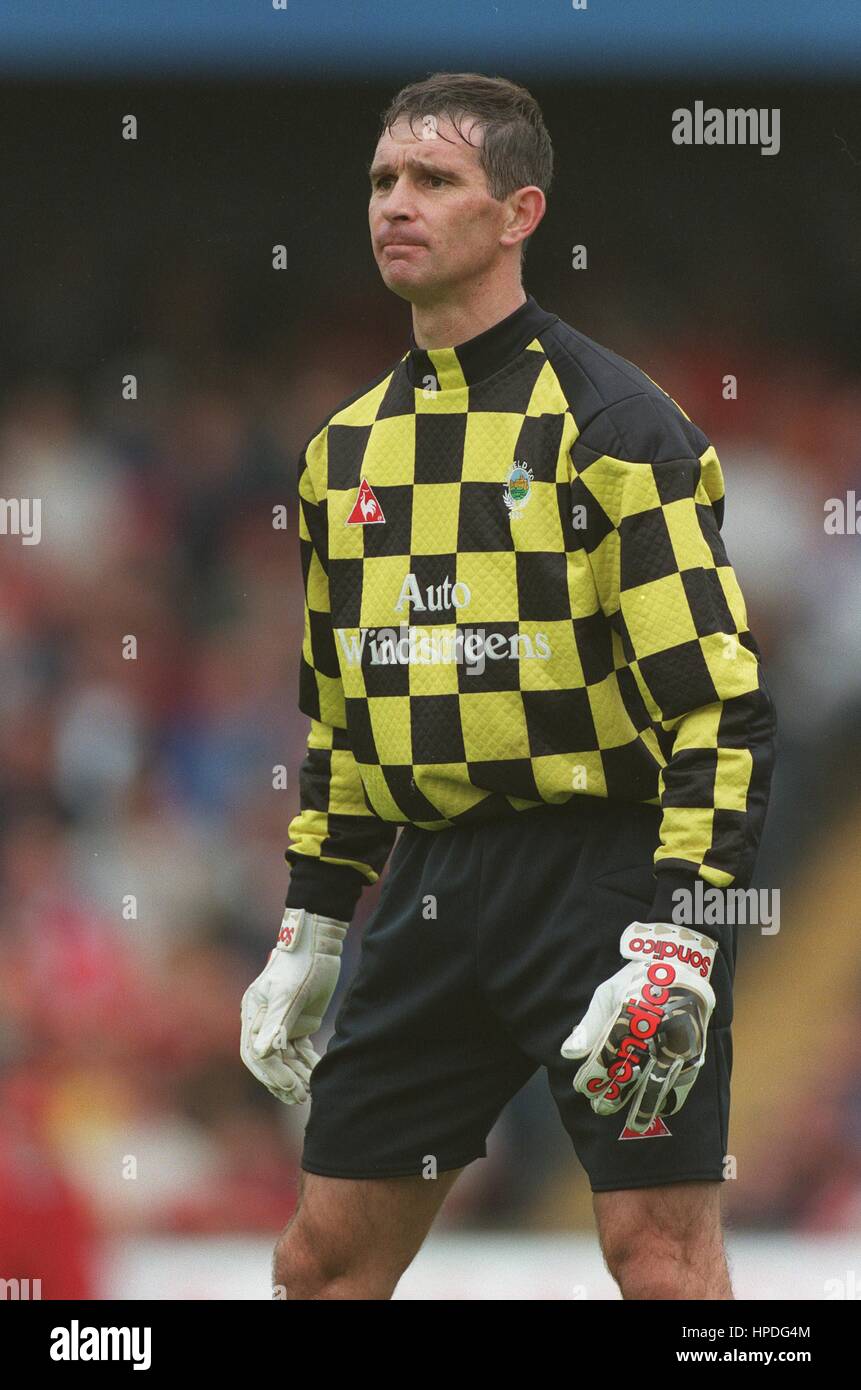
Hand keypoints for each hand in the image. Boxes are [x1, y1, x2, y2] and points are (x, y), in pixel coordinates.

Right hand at [240, 908, 347, 1104]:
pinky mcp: (298, 1023)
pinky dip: (307, 1064)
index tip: (288, 1086)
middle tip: (299, 1097)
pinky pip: (299, 1050)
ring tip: (308, 1093)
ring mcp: (281, 1023)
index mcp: (254, 1013)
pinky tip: (316, 1076)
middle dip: (282, 1079)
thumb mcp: (289, 994)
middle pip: (268, 1059)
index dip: (269, 1072)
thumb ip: (275, 1025)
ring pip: (285, 1058)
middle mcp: (263, 1021)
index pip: (254, 1052)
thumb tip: (261, 1053)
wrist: (319, 943)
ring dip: (295, 1075)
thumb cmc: (300, 964)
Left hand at [560, 921, 716, 1133]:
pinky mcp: (695, 1046)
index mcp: (630, 1013)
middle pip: (632, 1071)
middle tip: (600, 1108)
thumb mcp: (607, 993)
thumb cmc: (636, 980)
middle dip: (615, 1093)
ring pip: (659, 1080)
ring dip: (645, 1104)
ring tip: (635, 1123)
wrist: (679, 964)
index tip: (583, 1089)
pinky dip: (674, 1096)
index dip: (594, 1075)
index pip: (608, 1054)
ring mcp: (678, 1040)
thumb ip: (590, 1025)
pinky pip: (685, 1077)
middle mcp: (655, 1030)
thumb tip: (568, 1053)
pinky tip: (664, 1109)